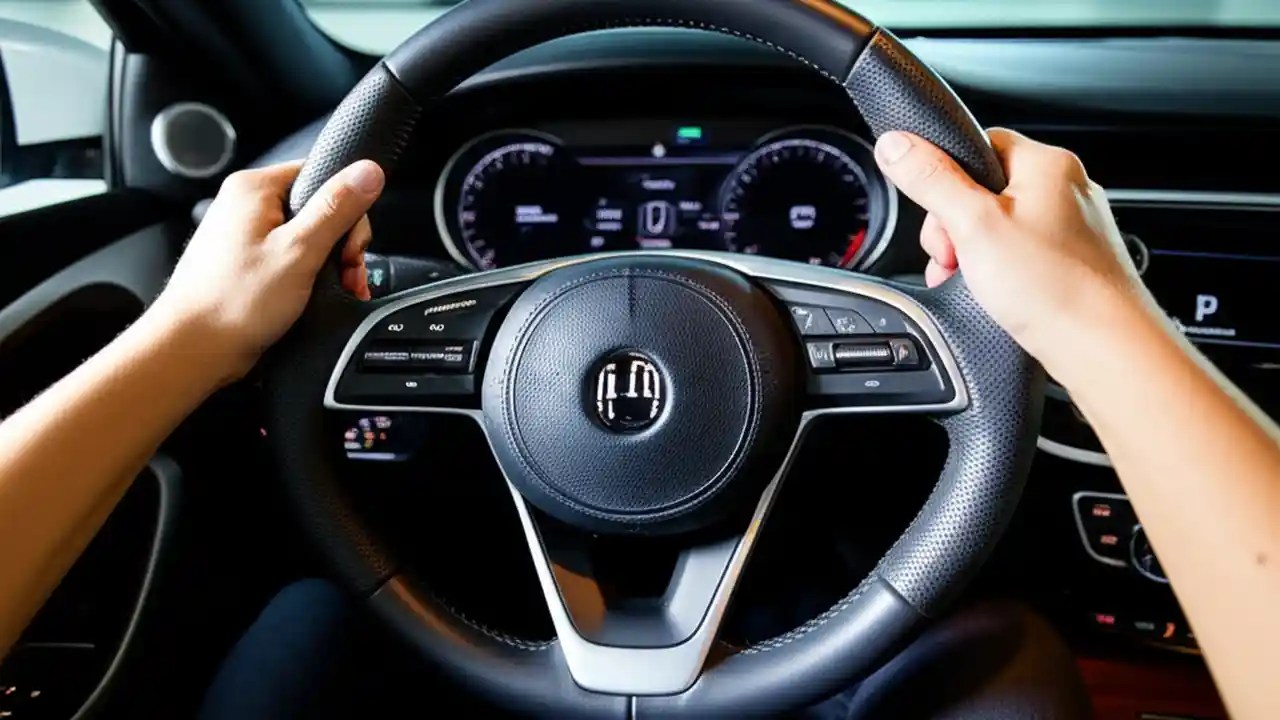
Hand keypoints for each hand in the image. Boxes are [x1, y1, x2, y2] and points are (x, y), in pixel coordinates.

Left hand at [151, 159, 384, 382]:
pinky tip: (318, 296)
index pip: (321, 174)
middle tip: (347, 274)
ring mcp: (246, 234)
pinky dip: (311, 275)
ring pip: (309, 235)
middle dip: (342, 245)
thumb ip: (337, 208)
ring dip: (331, 264)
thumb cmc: (234, 302)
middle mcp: (247, 205)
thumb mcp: (300, 251)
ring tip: (338, 290)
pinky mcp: (248, 261)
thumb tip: (368, 171)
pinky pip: (292, 256)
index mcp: (255, 188)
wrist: (193, 349)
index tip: (352, 246)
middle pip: (319, 207)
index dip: (348, 209)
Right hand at [873, 128, 1148, 374]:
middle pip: (983, 190)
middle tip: (954, 256)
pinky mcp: (1073, 262)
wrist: (1104, 346)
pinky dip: (1000, 273)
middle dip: (955, 227)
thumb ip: (931, 180)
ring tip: (974, 281)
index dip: (946, 180)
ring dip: (973, 254)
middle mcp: (1065, 189)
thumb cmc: (1055, 286)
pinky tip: (996, 296)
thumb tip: (897, 145)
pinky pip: (1021, 255)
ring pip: (1000, 226)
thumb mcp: (973, 225)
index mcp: (1046, 164)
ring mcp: (1073, 227)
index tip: (937, 215)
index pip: (978, 145)